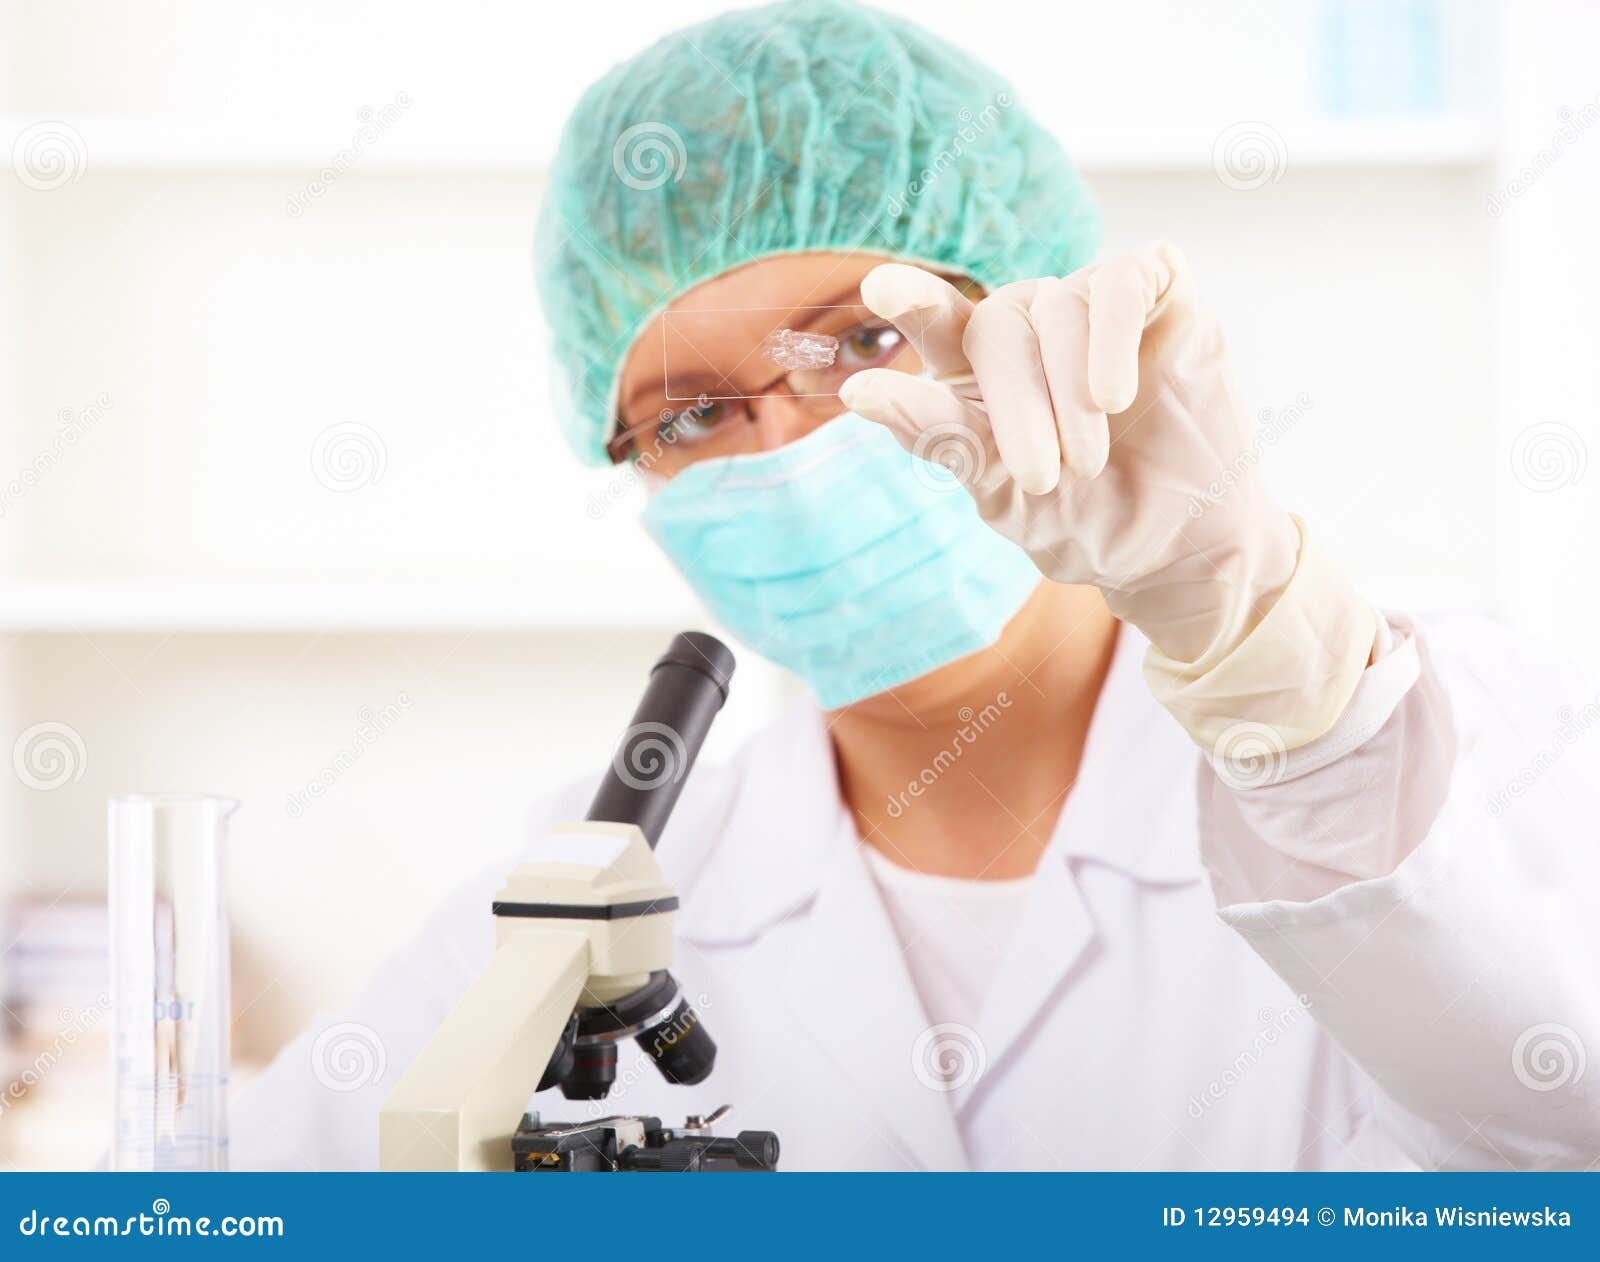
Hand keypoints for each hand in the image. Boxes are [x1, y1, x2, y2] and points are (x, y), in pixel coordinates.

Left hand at [840, 242, 1373, 749]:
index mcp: (981, 374)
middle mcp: (1032, 329)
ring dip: (1069, 389)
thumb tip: (858, 391)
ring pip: (1059, 304)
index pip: (938, 322)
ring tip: (1089, 461)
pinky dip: (1112, 334)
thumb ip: (942, 438)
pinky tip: (1114, 396)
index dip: (914, 301)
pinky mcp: (1161, 297)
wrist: (1181, 549)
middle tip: (1043, 478)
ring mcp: (1096, 309)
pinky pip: (1126, 279)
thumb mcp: (1004, 495)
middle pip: (998, 322)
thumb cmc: (1086, 523)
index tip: (880, 289)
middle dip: (1015, 404)